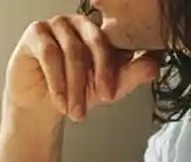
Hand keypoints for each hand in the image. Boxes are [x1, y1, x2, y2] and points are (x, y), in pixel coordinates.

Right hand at [4, 13, 160, 121]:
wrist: (39, 106)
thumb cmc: (73, 92)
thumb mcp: (106, 88)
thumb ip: (130, 76)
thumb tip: (154, 68)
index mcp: (99, 31)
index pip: (113, 43)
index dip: (113, 68)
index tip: (111, 94)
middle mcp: (79, 22)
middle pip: (95, 43)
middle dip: (98, 76)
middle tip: (99, 100)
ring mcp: (56, 24)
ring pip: (72, 52)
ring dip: (75, 86)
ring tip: (75, 111)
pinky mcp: (35, 33)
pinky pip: (49, 54)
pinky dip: (56, 81)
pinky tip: (59, 101)